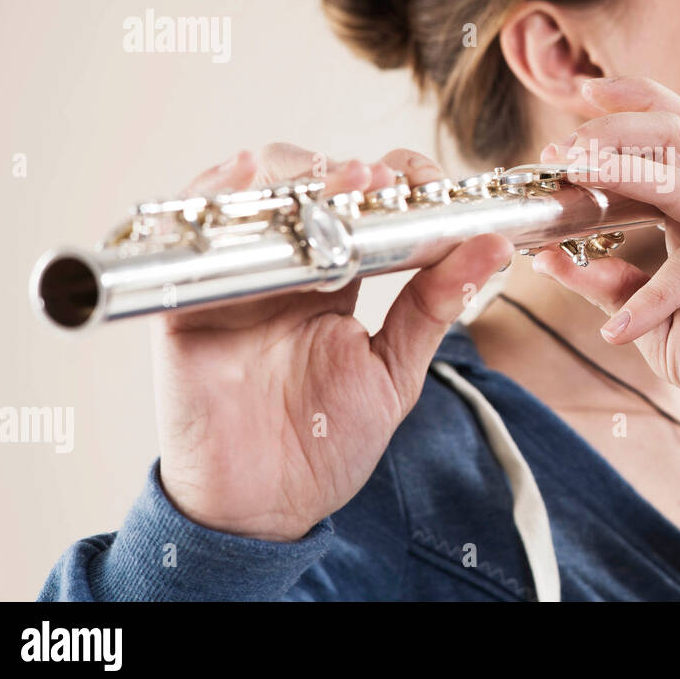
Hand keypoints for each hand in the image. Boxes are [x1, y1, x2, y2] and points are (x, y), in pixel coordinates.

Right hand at [152, 144, 512, 540]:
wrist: (263, 508)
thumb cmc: (325, 444)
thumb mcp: (394, 371)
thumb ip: (435, 306)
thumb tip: (493, 246)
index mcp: (334, 277)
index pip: (362, 205)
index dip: (395, 182)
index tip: (432, 185)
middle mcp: (283, 267)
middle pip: (306, 185)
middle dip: (346, 170)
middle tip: (386, 182)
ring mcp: (235, 278)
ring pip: (254, 193)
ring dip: (299, 173)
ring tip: (344, 182)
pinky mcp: (187, 299)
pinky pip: (190, 234)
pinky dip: (212, 194)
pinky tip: (246, 174)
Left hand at [534, 77, 679, 444]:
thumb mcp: (660, 329)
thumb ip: (613, 289)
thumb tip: (547, 257)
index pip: (661, 140)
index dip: (617, 116)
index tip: (567, 113)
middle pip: (671, 132)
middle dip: (611, 130)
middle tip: (559, 151)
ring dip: (622, 169)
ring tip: (575, 173)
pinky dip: (655, 293)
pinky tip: (622, 328)